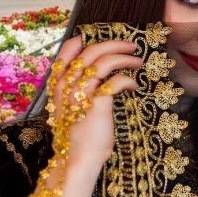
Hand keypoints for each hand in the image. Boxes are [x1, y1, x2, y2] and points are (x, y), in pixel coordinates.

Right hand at [47, 36, 142, 170]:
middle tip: (131, 46)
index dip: (83, 41)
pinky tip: (134, 86)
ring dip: (125, 58)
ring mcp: (81, 93)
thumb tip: (95, 75)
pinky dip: (128, 79)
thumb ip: (77, 90)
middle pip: (90, 51)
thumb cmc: (78, 134)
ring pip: (104, 62)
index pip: (66, 52)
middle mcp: (67, 86)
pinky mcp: (97, 103)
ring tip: (138, 62)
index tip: (102, 38)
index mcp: (58, 85)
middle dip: (114, 44)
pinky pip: (115, 81)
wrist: (77, 158)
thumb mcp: (71, 108)